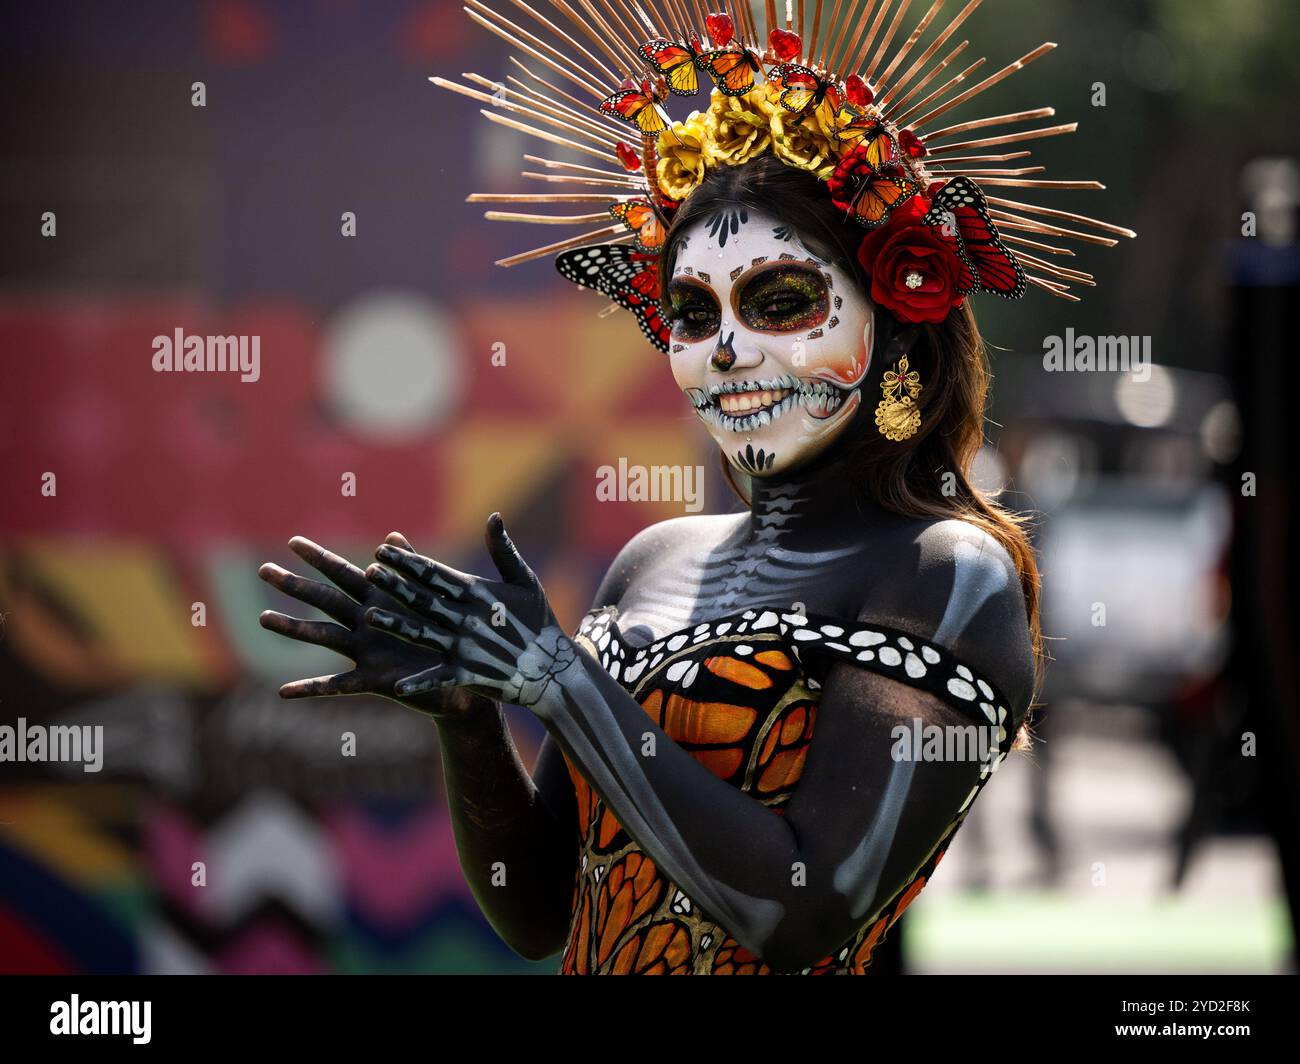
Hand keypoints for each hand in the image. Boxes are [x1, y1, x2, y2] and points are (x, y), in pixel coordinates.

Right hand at [258, 532, 485, 720]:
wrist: (465, 680)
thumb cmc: (448, 636)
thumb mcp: (433, 599)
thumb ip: (413, 568)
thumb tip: (393, 535)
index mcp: (381, 601)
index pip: (345, 573)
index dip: (320, 558)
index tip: (293, 541)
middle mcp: (367, 624)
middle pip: (325, 600)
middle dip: (295, 585)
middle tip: (263, 569)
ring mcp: (367, 652)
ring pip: (324, 636)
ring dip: (293, 628)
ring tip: (263, 618)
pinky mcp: (373, 680)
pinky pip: (337, 685)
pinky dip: (310, 688)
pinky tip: (282, 691)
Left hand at [363, 513, 577, 711]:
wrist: (553, 668)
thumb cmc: (538, 621)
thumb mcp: (525, 580)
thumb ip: (504, 550)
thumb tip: (493, 516)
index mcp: (477, 593)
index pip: (435, 573)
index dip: (407, 561)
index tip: (382, 549)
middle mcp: (467, 618)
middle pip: (423, 599)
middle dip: (394, 585)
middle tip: (368, 572)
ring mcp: (466, 647)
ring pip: (422, 634)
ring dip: (396, 626)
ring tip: (369, 616)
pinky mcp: (468, 674)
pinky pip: (439, 678)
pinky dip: (420, 683)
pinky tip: (398, 686)